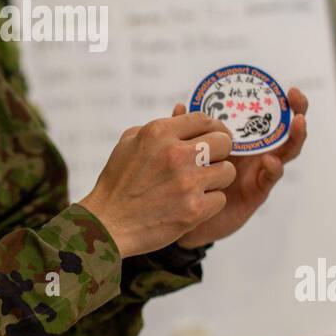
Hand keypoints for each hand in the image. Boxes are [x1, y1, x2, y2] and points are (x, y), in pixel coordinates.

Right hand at [78, 112, 235, 257]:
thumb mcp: (130, 143)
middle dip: (220, 152)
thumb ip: (160, 126)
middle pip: (224, 142)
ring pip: (227, 171)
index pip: (205, 119)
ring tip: (199, 185)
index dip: (215, 128)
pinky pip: (220, 199)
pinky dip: (209, 203)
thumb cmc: (118, 182)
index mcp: (159, 132)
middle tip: (211, 161)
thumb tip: (182, 111)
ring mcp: (187, 183)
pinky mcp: (194, 209)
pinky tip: (192, 204)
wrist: (108, 224)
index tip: (215, 137)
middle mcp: (176, 154)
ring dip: (216, 179)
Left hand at [174, 87, 308, 248]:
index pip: (264, 117)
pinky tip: (270, 161)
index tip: (284, 86)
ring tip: (298, 123)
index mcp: (241, 139)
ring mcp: (259, 172)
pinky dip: (273, 168)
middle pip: (284, 131)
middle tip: (296, 97)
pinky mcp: (257, 192)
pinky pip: (270, 178)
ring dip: (295, 136)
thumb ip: (187, 131)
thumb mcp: (189, 151)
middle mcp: (255, 153)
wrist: (184, 216)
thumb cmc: (189, 179)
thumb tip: (180, 106)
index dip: (276, 100)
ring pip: (286, 152)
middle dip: (296, 112)